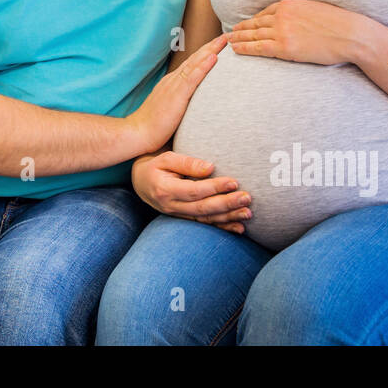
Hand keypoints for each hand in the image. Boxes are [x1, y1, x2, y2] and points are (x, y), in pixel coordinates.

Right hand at [126, 33, 228, 151]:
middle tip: (226, 35)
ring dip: (210, 50)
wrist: (138, 133)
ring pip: (195, 63)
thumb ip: (181, 102)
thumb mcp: (170, 109)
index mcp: (172, 83)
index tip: (219, 44)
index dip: (205, 53)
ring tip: (223, 41)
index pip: (191, 64)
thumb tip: (195, 104)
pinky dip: (203, 66)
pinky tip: (213, 58)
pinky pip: (192, 78)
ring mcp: (174, 86)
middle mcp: (173, 80)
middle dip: (211, 46)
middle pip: (195, 59)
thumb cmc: (154, 125)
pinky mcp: (176, 95)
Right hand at [132, 150, 251, 233]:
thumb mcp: (166, 158)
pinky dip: (223, 227)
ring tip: (248, 213)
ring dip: (229, 218)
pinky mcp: (184, 218)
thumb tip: (211, 167)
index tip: (234, 181)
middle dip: (227, 204)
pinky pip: (205, 225)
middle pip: (203, 208)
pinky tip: (239, 228)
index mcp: (166, 190)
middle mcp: (172, 206)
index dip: (215, 187)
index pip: (195, 191)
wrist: (140, 182)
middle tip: (247, 198)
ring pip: (206, 219)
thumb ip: (187, 162)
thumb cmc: (155, 165)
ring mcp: (177, 215)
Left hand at [226, 0, 363, 65]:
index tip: (245, 24)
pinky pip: (258, 47)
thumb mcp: (315, 10)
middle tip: (230, 32)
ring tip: (228, 41)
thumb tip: (295, 20)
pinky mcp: (285, 47)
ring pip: (253, 34)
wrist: (350, 34)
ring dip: (238, 38)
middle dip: (241, 28)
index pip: (265, 12)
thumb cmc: (338, 24)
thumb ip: (300, 13)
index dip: (253, 20)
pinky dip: (244, 48)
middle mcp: (282, 15)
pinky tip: (235, 49)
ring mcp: (282, 31)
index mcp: (289, 4)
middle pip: (255, 23)